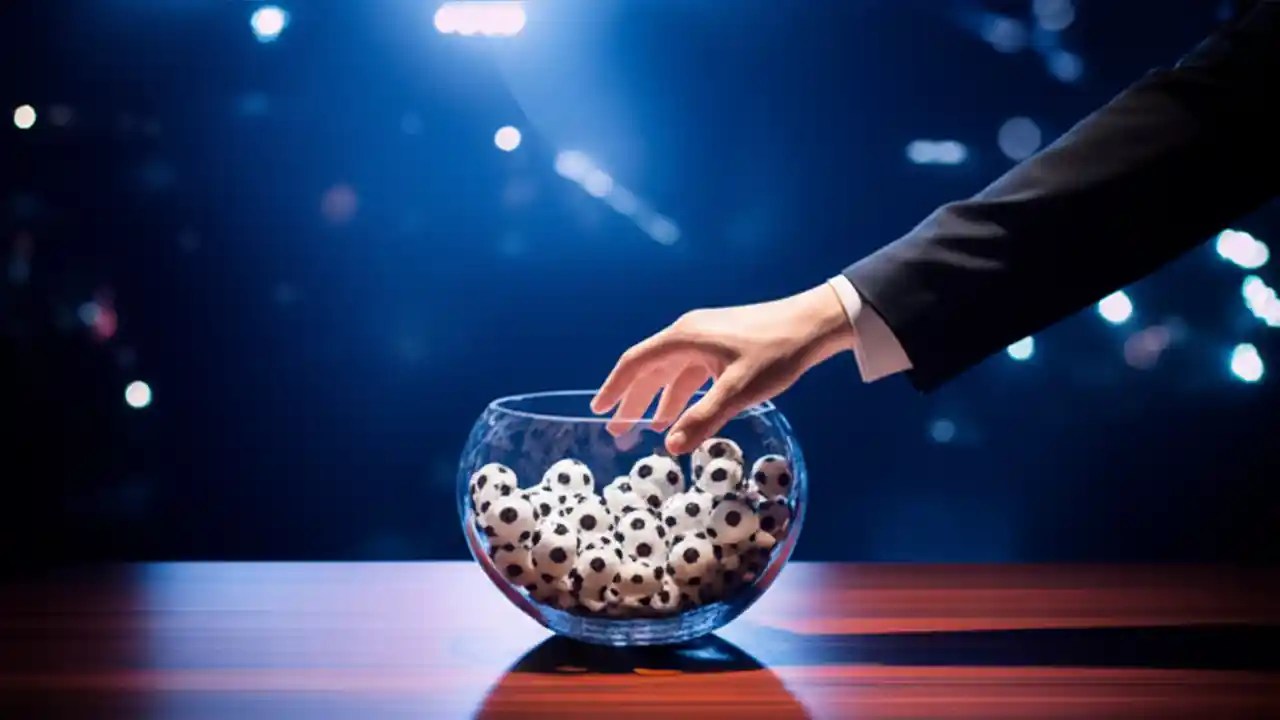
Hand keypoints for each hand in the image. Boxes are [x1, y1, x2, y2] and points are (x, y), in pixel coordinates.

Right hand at [591, 284, 855, 454]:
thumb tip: (670, 447)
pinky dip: (682, 394)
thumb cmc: (776, 352)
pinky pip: (691, 372)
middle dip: (633, 399)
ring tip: (647, 428)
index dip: (615, 387)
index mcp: (684, 338)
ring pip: (672, 372)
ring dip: (658, 399)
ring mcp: (706, 337)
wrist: (815, 323)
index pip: (637, 362)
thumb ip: (703, 419)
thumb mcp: (738, 391)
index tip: (599, 409)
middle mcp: (689, 333)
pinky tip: (684, 413)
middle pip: (650, 368)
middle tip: (616, 428)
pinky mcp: (722, 344)